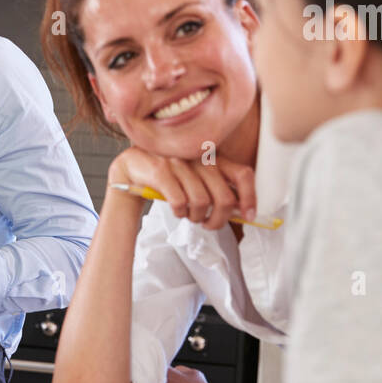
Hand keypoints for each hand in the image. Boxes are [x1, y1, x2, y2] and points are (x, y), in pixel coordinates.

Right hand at [108, 145, 256, 230]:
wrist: (132, 167)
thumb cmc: (169, 177)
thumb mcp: (196, 177)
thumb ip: (216, 187)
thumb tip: (239, 211)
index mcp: (212, 158)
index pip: (242, 174)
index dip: (250, 197)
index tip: (248, 216)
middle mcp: (198, 158)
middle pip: (224, 197)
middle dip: (219, 219)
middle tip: (210, 224)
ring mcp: (179, 163)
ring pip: (202, 202)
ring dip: (197, 217)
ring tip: (189, 216)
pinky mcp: (161, 171)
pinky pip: (179, 202)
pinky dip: (179, 213)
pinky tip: (176, 211)